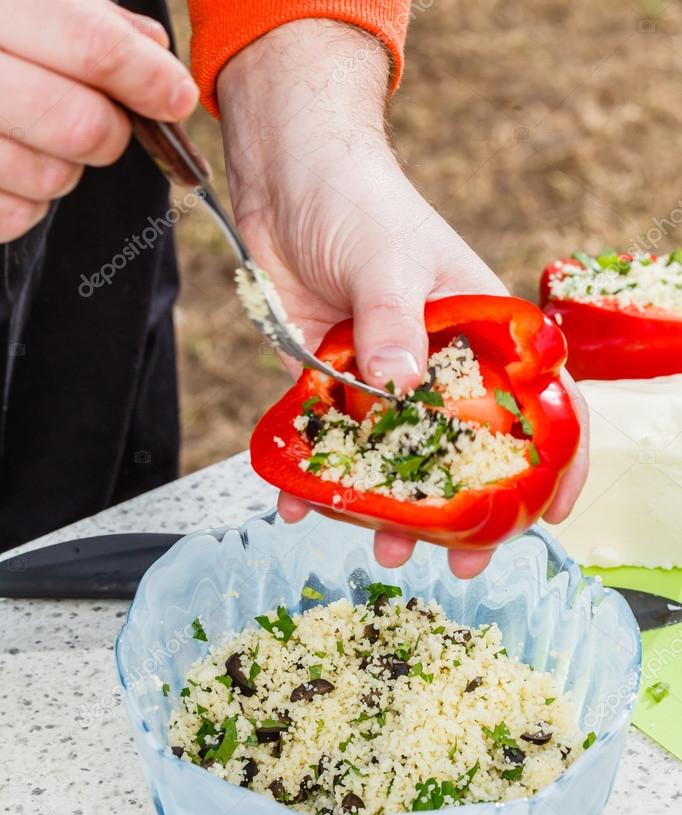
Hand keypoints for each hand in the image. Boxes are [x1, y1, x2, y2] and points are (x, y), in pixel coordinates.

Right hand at [0, 0, 197, 241]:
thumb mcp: (22, 1)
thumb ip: (86, 15)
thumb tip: (154, 51)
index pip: (90, 41)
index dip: (146, 75)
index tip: (175, 95)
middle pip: (81, 125)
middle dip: (112, 132)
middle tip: (106, 123)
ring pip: (55, 178)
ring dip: (68, 167)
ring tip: (40, 138)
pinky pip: (19, 215)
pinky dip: (30, 200)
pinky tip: (8, 165)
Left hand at [218, 20, 587, 576]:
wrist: (287, 177)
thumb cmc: (359, 201)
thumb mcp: (387, 259)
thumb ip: (396, 322)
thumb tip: (402, 387)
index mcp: (481, 333)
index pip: (539, 399)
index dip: (556, 457)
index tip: (550, 514)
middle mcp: (437, 364)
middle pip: (464, 448)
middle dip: (465, 507)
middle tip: (459, 559)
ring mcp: (383, 376)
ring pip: (394, 456)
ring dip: (389, 505)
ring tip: (383, 547)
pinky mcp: (329, 379)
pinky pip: (326, 438)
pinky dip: (311, 475)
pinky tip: (297, 505)